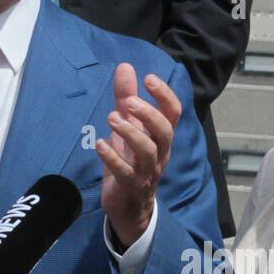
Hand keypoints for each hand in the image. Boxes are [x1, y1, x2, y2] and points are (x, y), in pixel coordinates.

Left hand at [96, 63, 180, 247]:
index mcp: (160, 137)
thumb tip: (125, 66)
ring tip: (112, 118)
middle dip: (148, 114)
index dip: (164, 94)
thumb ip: (125, 97)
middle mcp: (159, 153)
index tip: (148, 78)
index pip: (173, 113)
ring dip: (130, 133)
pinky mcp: (130, 186)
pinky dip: (113, 157)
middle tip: (127, 101)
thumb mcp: (127, 127)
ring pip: (148, 151)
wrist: (129, 207)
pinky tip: (100, 144)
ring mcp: (146, 171)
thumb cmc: (130, 161)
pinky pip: (125, 172)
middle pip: (165, 131)